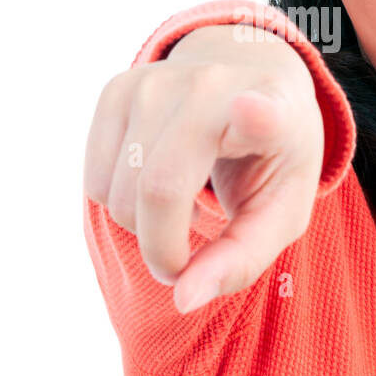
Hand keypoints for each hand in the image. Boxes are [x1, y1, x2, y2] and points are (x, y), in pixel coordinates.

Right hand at [83, 24, 323, 313]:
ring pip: (114, 193)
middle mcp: (210, 85)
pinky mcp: (116, 88)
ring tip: (183, 204)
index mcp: (273, 108)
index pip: (262, 111)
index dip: (256, 115)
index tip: (255, 110)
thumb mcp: (281, 213)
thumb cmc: (271, 155)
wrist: (246, 76)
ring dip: (142, 226)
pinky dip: (119, 200)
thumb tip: (182, 299)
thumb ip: (240, 261)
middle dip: (164, 251)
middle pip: (158, 191)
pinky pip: (94, 179)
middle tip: (192, 255)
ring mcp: (155, 81)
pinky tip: (158, 178)